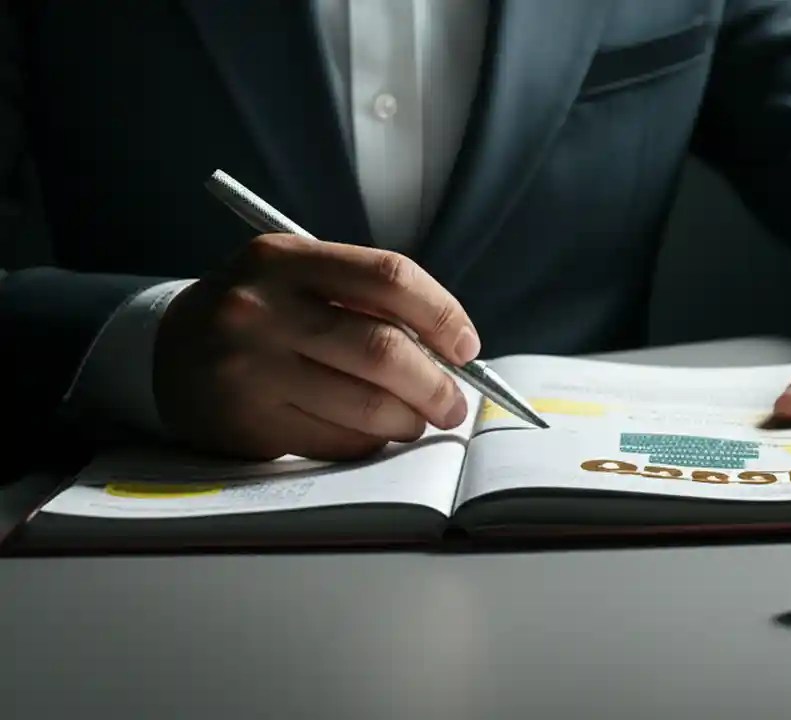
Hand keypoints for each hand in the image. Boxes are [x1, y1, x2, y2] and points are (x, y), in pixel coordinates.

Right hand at [154, 233, 480, 460]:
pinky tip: (370, 434)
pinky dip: (369, 443)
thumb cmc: (262, 313)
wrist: (167, 351)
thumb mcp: (299, 278)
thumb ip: (366, 300)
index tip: (465, 346)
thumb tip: (452, 350)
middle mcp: (261, 310)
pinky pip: (334, 442)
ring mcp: (249, 369)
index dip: (442, 314)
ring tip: (416, 420)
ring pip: (364, 406)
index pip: (389, 277)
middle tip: (454, 403)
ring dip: (407, 420)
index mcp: (284, 260)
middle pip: (382, 350)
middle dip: (435, 384)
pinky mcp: (245, 422)